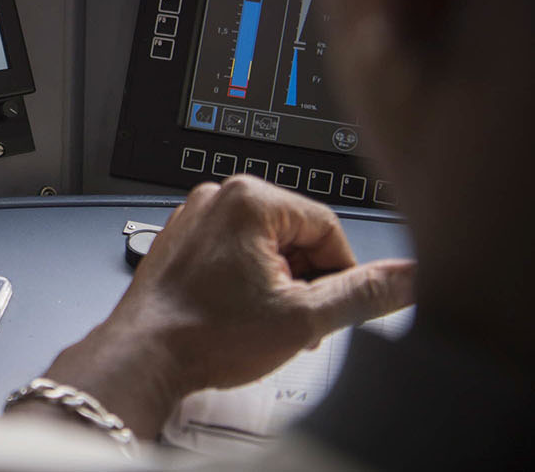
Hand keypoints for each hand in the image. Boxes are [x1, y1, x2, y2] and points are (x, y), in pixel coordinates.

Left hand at [10, 175, 414, 437]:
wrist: (144, 356)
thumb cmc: (203, 334)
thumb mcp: (304, 317)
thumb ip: (364, 294)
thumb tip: (409, 277)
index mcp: (249, 198)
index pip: (329, 228)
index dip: (338, 275)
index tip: (326, 307)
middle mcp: (218, 198)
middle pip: (297, 235)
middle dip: (305, 281)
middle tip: (292, 320)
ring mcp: (196, 218)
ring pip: (267, 246)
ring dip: (278, 284)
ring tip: (261, 320)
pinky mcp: (183, 240)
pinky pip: (234, 252)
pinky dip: (247, 282)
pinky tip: (238, 313)